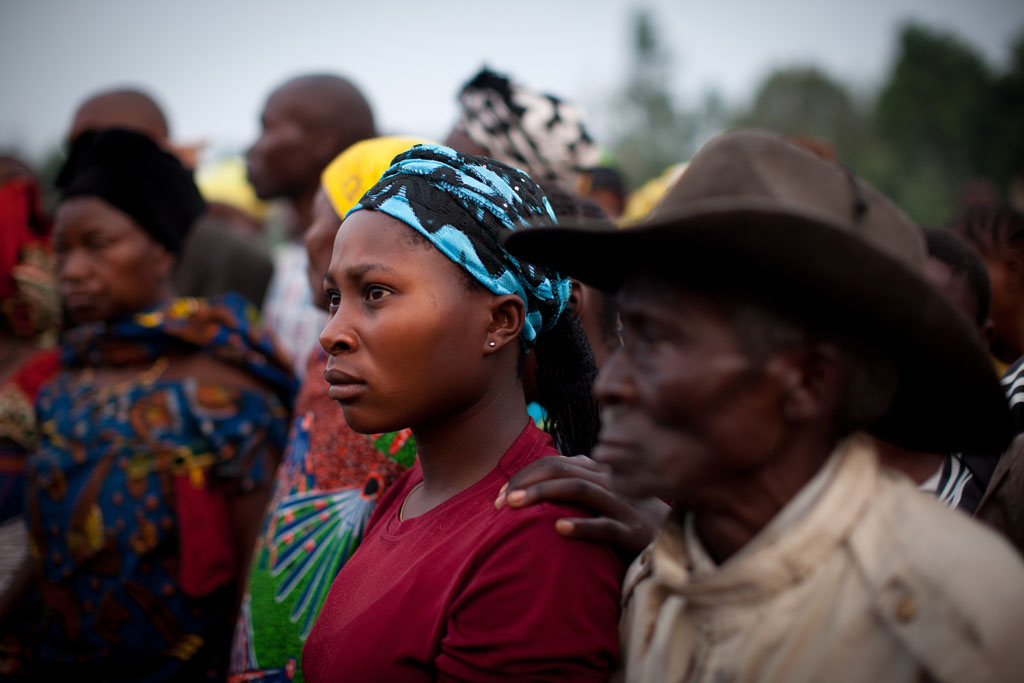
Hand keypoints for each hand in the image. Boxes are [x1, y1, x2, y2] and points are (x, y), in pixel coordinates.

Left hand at [495, 454, 668, 558]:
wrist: (672, 535)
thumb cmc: (626, 515)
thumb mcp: (601, 493)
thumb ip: (574, 482)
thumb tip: (533, 481)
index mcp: (598, 471)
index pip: (554, 463)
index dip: (524, 476)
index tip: (499, 496)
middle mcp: (607, 482)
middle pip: (561, 471)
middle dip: (526, 482)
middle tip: (498, 503)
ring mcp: (620, 505)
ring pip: (579, 490)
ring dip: (543, 495)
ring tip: (515, 506)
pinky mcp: (631, 531)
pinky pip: (604, 526)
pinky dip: (581, 526)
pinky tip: (558, 529)